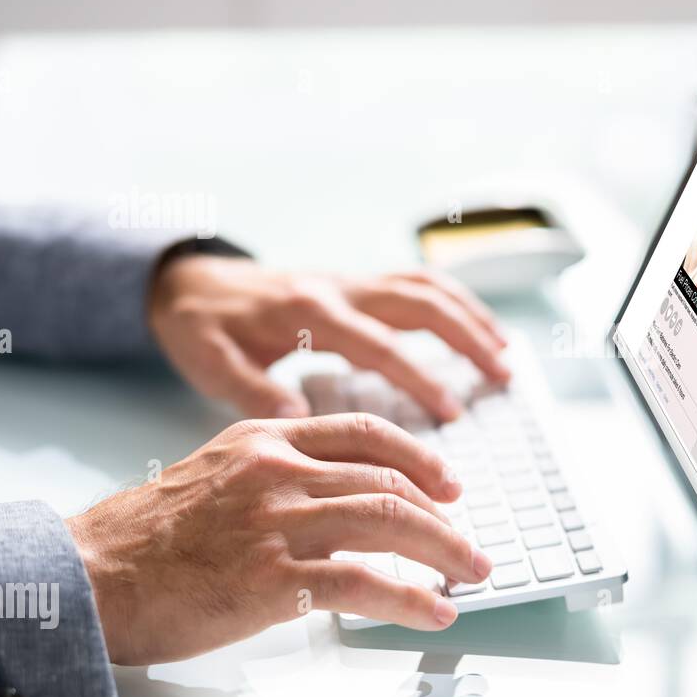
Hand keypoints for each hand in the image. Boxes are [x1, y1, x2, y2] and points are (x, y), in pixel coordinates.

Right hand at [66, 414, 492, 665]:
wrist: (88, 577)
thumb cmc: (146, 537)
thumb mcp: (214, 473)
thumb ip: (275, 472)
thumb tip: (336, 496)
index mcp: (264, 439)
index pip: (363, 433)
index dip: (417, 456)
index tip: (447, 482)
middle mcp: (277, 470)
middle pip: (387, 479)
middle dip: (442, 513)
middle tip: (468, 541)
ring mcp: (277, 521)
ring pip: (388, 521)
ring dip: (443, 550)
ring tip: (470, 574)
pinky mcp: (273, 577)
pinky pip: (364, 583)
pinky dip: (410, 598)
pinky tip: (432, 609)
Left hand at [148, 255, 509, 420]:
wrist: (189, 280)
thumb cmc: (202, 327)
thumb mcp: (208, 361)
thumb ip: (249, 390)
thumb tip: (295, 416)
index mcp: (309, 314)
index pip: (379, 346)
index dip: (420, 378)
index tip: (453, 413)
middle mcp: (339, 290)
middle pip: (419, 304)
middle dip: (467, 338)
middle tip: (503, 376)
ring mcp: (352, 282)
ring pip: (426, 287)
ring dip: (471, 316)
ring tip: (506, 353)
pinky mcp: (357, 284)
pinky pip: (417, 283)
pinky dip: (455, 302)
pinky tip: (478, 328)